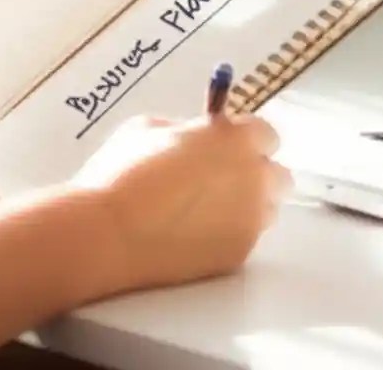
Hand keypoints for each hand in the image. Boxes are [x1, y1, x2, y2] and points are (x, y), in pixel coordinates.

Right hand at [73, 113, 291, 289]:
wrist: (106, 233)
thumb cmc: (121, 174)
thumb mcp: (148, 128)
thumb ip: (185, 129)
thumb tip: (194, 137)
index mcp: (236, 139)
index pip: (266, 135)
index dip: (244, 140)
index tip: (225, 147)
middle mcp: (255, 178)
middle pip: (277, 175)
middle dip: (256, 175)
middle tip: (221, 180)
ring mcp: (251, 219)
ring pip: (267, 209)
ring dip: (247, 206)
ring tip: (206, 212)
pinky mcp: (239, 253)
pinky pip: (245, 238)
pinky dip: (228, 235)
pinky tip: (194, 236)